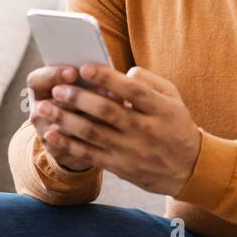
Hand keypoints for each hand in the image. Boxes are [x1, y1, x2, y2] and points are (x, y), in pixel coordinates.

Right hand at [26, 64, 125, 172]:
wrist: (78, 131)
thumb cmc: (85, 96)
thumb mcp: (84, 82)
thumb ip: (91, 76)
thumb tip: (112, 71)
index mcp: (39, 89)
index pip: (36, 80)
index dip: (53, 75)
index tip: (74, 72)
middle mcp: (38, 110)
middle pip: (50, 105)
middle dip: (76, 98)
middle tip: (101, 90)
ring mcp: (45, 132)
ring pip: (61, 127)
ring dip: (87, 118)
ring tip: (111, 110)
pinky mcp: (56, 150)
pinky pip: (71, 146)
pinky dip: (90, 137)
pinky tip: (108, 130)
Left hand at [36, 64, 201, 196]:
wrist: (190, 169)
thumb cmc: (177, 126)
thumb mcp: (173, 98)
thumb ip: (149, 82)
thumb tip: (123, 73)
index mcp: (160, 109)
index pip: (132, 90)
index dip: (107, 78)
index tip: (84, 67)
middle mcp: (146, 130)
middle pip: (107, 112)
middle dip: (78, 98)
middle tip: (57, 88)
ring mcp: (132, 151)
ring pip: (93, 133)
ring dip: (66, 120)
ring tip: (45, 108)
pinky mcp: (121, 168)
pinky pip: (90, 155)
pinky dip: (69, 144)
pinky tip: (52, 134)